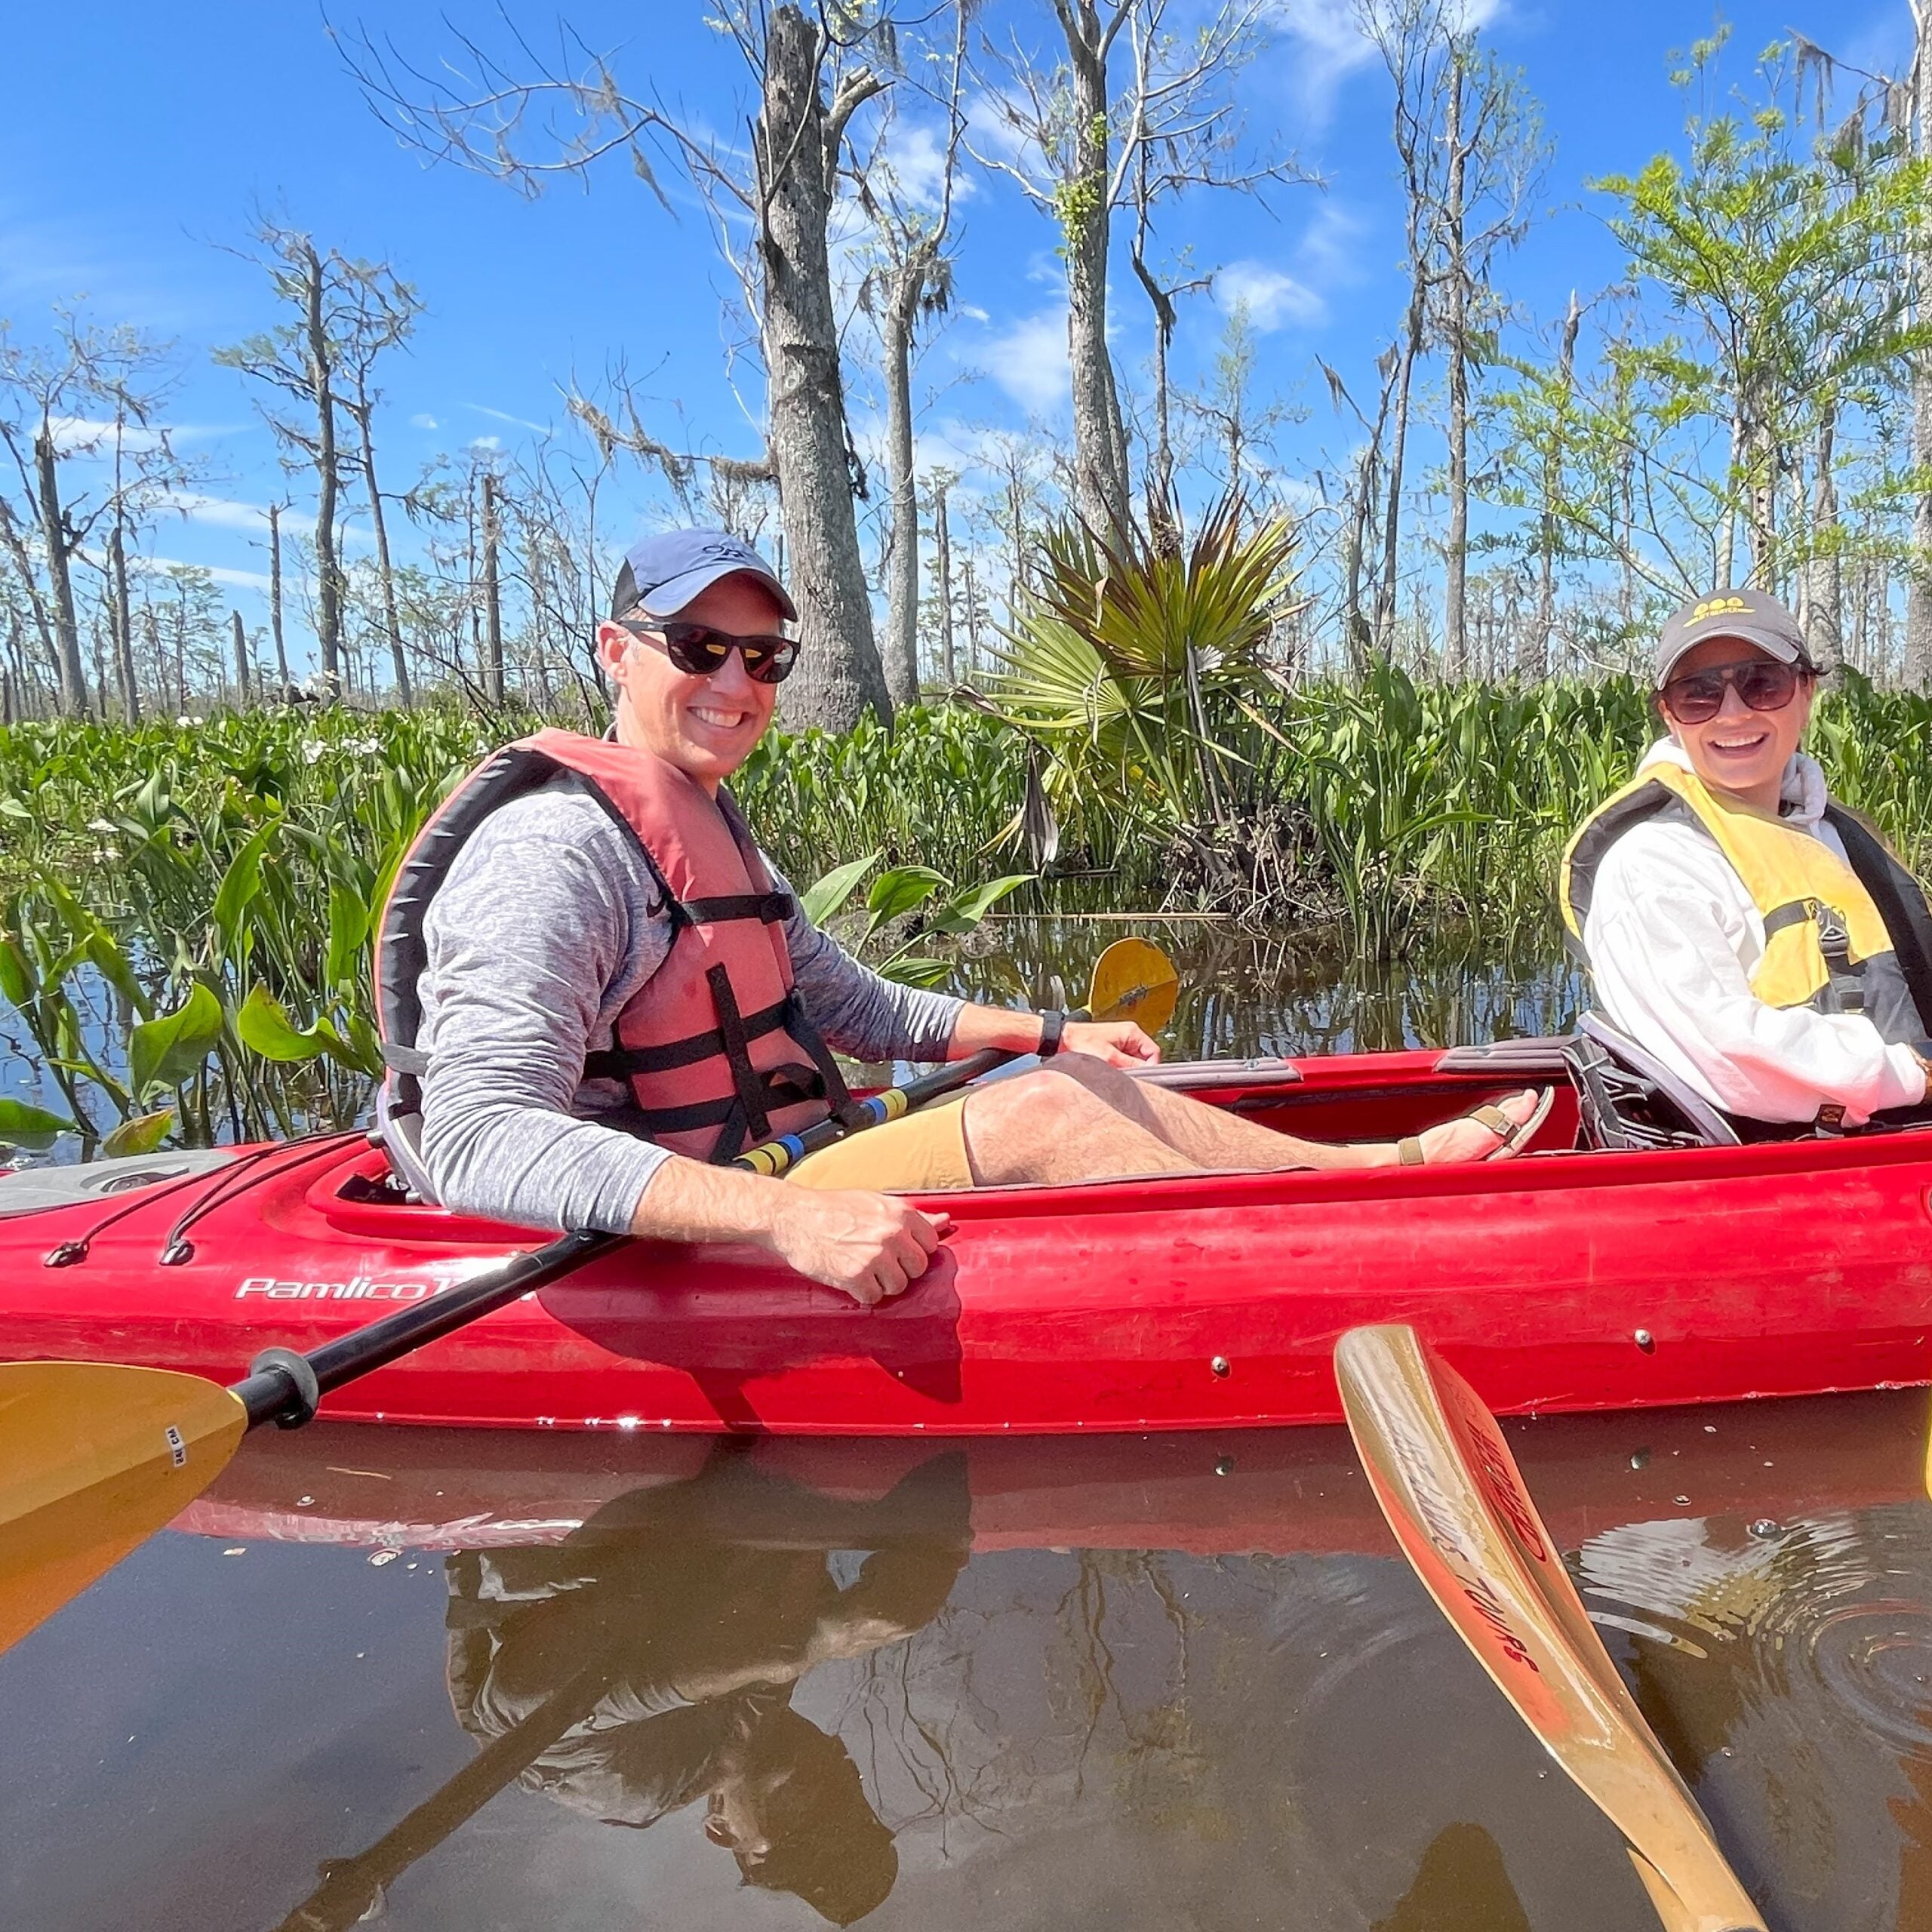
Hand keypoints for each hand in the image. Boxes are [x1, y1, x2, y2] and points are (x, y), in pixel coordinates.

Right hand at [764, 1187, 952, 1305]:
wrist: (792, 1216)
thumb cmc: (833, 1208)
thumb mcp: (877, 1203)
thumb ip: (914, 1217)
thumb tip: (947, 1222)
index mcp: (901, 1213)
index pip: (931, 1245)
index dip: (913, 1251)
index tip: (896, 1250)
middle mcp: (892, 1234)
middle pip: (917, 1269)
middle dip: (900, 1269)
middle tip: (876, 1260)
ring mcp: (875, 1256)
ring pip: (898, 1286)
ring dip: (880, 1283)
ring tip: (860, 1266)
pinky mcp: (855, 1276)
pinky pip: (873, 1297)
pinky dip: (861, 1293)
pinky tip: (848, 1276)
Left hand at [1061, 1019, 1160, 1066]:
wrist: (1062, 1039)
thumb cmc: (1081, 1042)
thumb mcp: (1109, 1058)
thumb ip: (1131, 1065)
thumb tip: (1148, 1073)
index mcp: (1132, 1032)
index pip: (1154, 1052)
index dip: (1150, 1067)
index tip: (1143, 1077)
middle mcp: (1129, 1034)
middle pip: (1145, 1058)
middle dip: (1137, 1068)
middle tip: (1126, 1075)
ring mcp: (1121, 1041)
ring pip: (1134, 1061)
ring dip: (1127, 1068)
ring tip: (1114, 1070)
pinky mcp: (1113, 1048)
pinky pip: (1124, 1061)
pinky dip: (1120, 1067)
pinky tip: (1110, 1069)